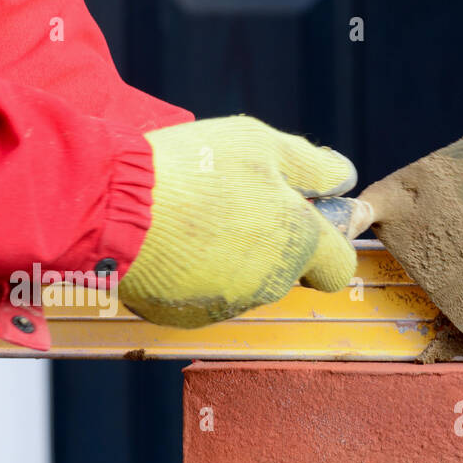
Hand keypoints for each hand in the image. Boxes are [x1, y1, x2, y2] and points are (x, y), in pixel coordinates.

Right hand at [117, 116, 356, 326]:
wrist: (117, 205)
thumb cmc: (195, 168)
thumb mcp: (261, 144)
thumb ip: (314, 164)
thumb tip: (345, 178)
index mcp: (299, 245)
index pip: (339, 267)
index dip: (328, 244)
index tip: (304, 220)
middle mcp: (272, 284)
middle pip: (289, 273)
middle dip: (274, 246)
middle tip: (236, 204)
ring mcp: (231, 306)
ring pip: (247, 285)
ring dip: (234, 258)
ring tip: (196, 218)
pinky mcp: (190, 318)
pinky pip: (206, 297)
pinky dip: (195, 275)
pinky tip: (172, 243)